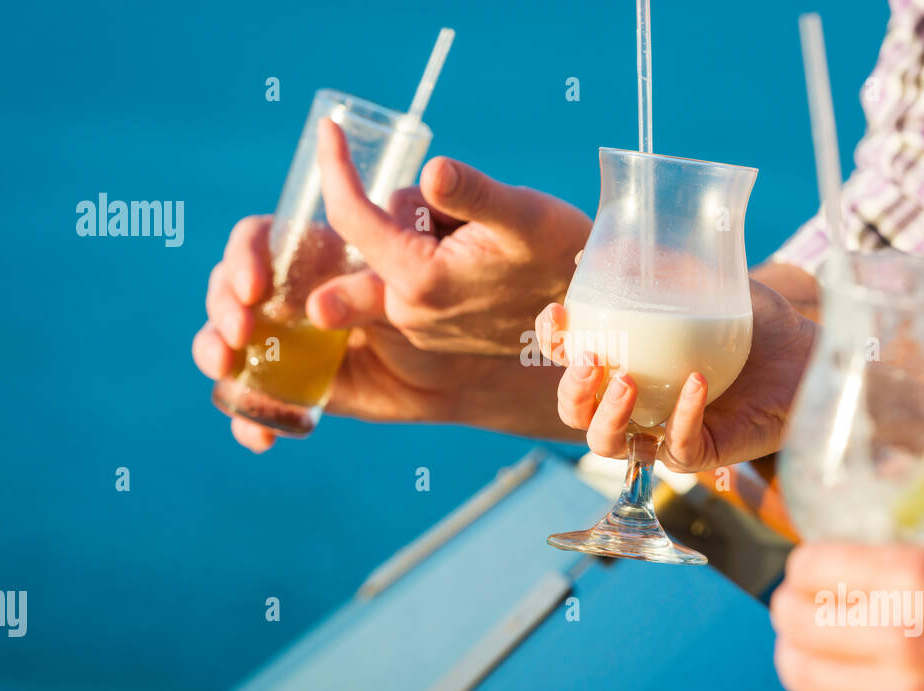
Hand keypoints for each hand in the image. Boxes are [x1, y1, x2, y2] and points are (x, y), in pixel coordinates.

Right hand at [192, 215, 581, 450]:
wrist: (530, 332)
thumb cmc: (515, 261)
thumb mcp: (502, 225)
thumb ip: (468, 197)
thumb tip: (436, 173)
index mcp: (343, 243)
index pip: (268, 236)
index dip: (250, 255)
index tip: (258, 289)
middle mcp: (317, 285)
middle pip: (240, 286)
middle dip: (224, 305)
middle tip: (236, 334)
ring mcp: (315, 336)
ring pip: (246, 339)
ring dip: (221, 354)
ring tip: (225, 371)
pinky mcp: (329, 382)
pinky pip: (278, 396)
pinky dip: (257, 416)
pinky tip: (259, 439)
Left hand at [308, 118, 590, 354]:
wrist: (594, 311)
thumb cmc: (563, 257)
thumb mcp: (523, 214)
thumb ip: (473, 193)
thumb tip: (434, 169)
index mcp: (421, 281)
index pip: (353, 218)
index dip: (336, 168)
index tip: (329, 127)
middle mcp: (410, 312)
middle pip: (379, 231)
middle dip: (408, 209)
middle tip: (464, 218)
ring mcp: (421, 326)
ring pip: (399, 250)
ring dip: (430, 231)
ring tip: (485, 243)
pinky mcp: (435, 331)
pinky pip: (415, 273)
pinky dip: (437, 252)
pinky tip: (481, 261)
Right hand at [534, 281, 815, 471]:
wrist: (811, 354)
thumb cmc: (760, 321)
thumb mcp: (710, 283)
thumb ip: (662, 266)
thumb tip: (595, 247)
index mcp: (627, 360)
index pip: (568, 360)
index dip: (552, 342)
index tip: (559, 314)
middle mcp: (637, 401)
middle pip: (575, 412)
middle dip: (571, 390)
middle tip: (592, 359)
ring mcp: (665, 430)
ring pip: (608, 444)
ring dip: (605, 416)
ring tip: (626, 381)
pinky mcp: (703, 452)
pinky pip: (679, 449)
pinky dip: (683, 417)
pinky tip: (698, 382)